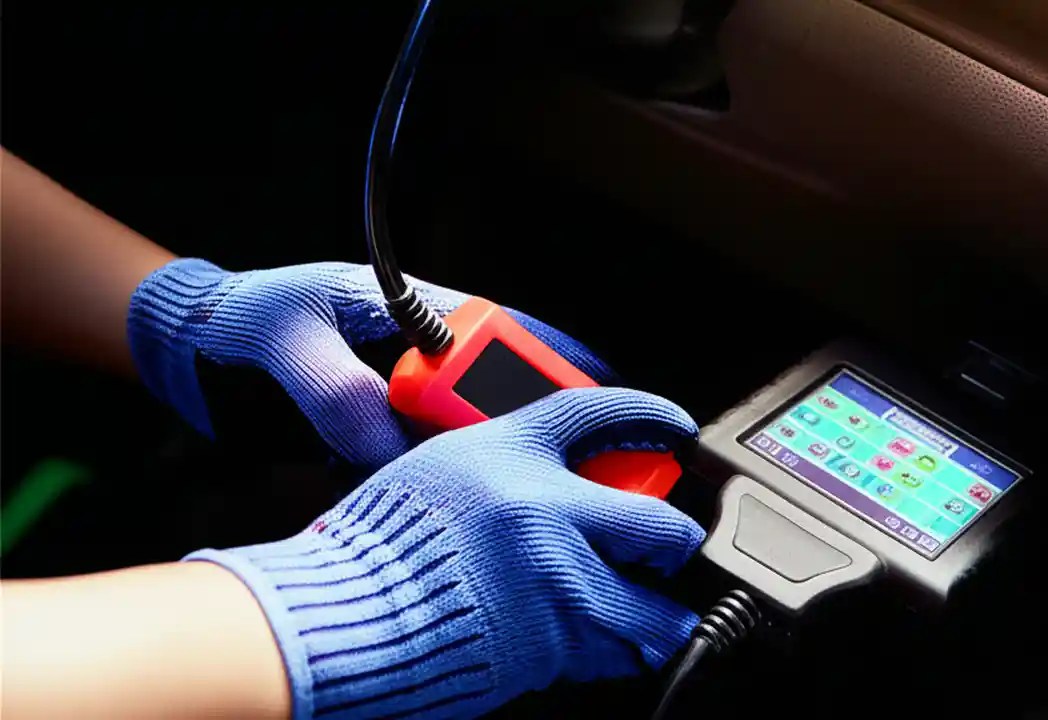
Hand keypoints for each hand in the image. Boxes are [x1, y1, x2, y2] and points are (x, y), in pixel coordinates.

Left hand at [127, 259, 612, 467]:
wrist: (198, 352)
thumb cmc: (245, 319)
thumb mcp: (286, 340)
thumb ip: (338, 388)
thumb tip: (388, 446)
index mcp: (420, 312)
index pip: (504, 340)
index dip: (544, 377)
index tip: (570, 416)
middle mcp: (428, 358)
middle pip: (497, 402)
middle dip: (511, 439)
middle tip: (522, 476)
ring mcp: (408, 403)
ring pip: (463, 443)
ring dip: (467, 470)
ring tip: (467, 499)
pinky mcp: (386, 439)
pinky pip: (420, 469)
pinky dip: (424, 489)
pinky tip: (419, 506)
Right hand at [186, 387, 704, 719]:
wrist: (342, 616)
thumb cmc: (377, 544)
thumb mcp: (442, 469)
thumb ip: (509, 464)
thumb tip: (563, 473)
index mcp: (512, 454)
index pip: (604, 414)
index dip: (652, 418)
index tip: (676, 429)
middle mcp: (545, 512)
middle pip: (663, 524)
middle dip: (674, 539)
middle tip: (665, 544)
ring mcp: (554, 583)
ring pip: (654, 607)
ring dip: (655, 609)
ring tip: (647, 607)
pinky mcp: (550, 646)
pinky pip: (614, 652)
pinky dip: (615, 648)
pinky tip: (595, 636)